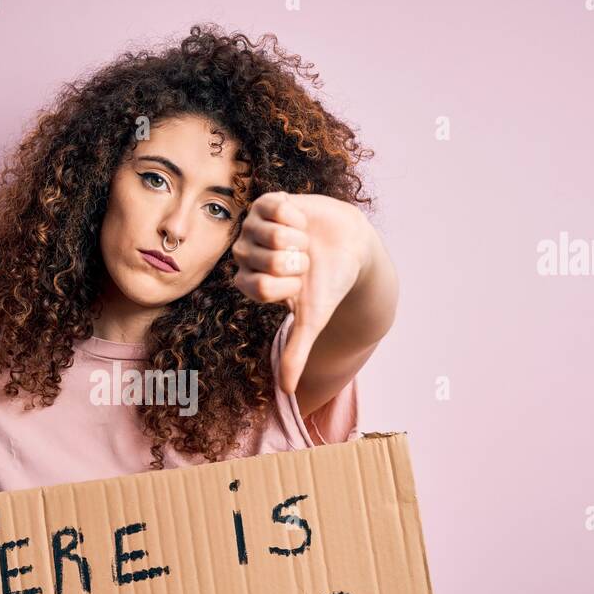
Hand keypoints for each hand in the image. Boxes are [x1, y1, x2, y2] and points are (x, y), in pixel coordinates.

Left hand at [232, 191, 373, 394]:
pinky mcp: (267, 203)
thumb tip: (288, 390)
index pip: (259, 287)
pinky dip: (297, 216)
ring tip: (304, 242)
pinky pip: (277, 209)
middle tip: (304, 261)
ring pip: (273, 234)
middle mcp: (244, 255)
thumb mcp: (312, 319)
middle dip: (297, 261)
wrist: (348, 247)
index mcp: (248, 283)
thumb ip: (295, 351)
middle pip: (267, 260)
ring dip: (298, 239)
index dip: (289, 285)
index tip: (300, 284)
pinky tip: (301, 221)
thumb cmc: (327, 283)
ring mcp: (253, 227)